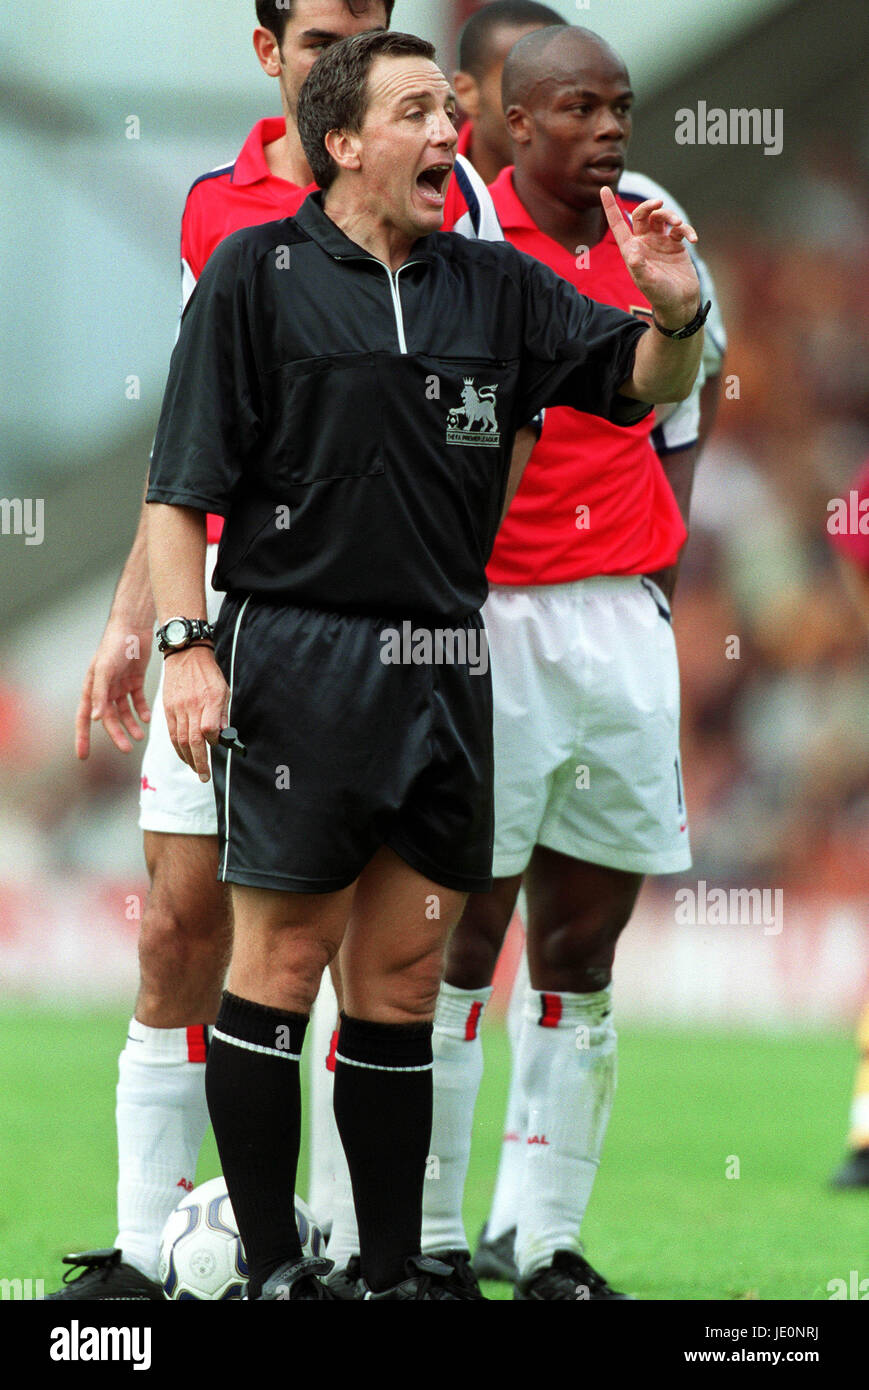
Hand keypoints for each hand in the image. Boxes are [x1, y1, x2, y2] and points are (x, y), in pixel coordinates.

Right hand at [75, 619, 153, 757]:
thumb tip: (95, 717)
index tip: (82, 755)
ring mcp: (120, 685)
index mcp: (91, 687)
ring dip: (131, 725)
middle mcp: (104, 688)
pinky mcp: (135, 680)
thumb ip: (99, 694)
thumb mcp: (105, 670)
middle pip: (108, 718)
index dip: (83, 737)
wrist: (134, 626)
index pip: (84, 717)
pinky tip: (147, 719)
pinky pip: (137, 701)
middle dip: (116, 734)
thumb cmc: (114, 645)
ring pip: (124, 712)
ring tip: (140, 736)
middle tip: (126, 748)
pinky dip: (141, 710)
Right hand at [162, 646, 229, 782]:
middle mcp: (192, 705)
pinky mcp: (168, 709)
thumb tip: (223, 734)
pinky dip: (177, 747)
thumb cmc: (207, 672)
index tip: (217, 745)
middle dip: (199, 762)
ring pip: (180, 740)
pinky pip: (171, 733)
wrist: (185, 655)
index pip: (209, 729)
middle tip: (204, 776)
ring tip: (195, 769)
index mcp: (209, 699)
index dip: (213, 741)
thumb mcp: (223, 689)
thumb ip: (223, 713)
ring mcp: (178, 708)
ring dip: (187, 758)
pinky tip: (183, 755)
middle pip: (193, 740)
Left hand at [601, 187, 701, 328]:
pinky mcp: (675, 246)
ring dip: (671, 216)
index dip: (610, 207)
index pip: (618, 224)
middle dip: (650, 206)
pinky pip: (680, 229)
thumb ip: (638, 264)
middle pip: (643, 215)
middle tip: (659, 204)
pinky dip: (687, 230)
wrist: (680, 304)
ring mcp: (660, 243)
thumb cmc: (660, 295)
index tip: (605, 188)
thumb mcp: (647, 281)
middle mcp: (644, 243)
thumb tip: (632, 247)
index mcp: (631, 250)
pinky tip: (693, 239)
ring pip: (662, 218)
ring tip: (679, 225)